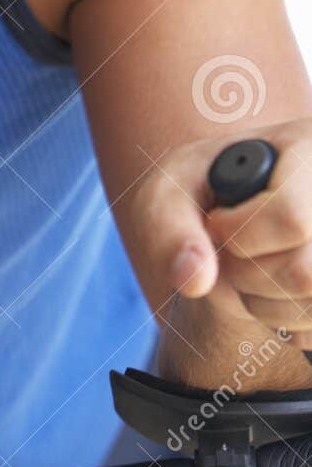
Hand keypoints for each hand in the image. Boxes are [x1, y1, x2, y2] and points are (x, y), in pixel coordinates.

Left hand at [146, 118, 311, 343]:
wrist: (232, 203)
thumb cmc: (202, 188)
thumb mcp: (170, 187)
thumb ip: (169, 226)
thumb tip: (194, 280)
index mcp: (309, 145)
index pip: (292, 219)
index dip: (241, 235)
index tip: (215, 223)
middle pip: (305, 272)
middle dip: (246, 275)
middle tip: (228, 252)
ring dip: (264, 304)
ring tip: (249, 269)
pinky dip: (286, 320)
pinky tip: (274, 288)